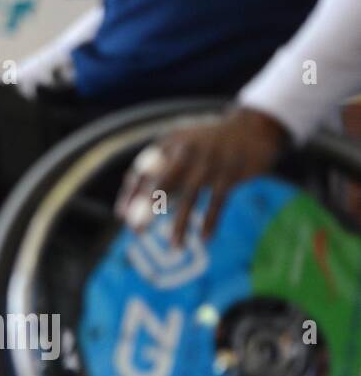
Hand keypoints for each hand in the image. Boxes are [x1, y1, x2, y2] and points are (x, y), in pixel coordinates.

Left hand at [114, 107, 289, 243]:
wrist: (253, 128)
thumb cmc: (209, 144)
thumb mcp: (181, 145)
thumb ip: (158, 166)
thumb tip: (129, 187)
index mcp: (170, 143)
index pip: (142, 170)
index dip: (131, 194)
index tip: (123, 216)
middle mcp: (186, 150)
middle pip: (161, 184)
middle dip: (147, 209)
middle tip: (137, 231)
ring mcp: (209, 162)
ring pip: (189, 197)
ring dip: (180, 224)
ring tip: (174, 247)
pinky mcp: (230, 173)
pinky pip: (217, 202)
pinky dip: (210, 221)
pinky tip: (204, 239)